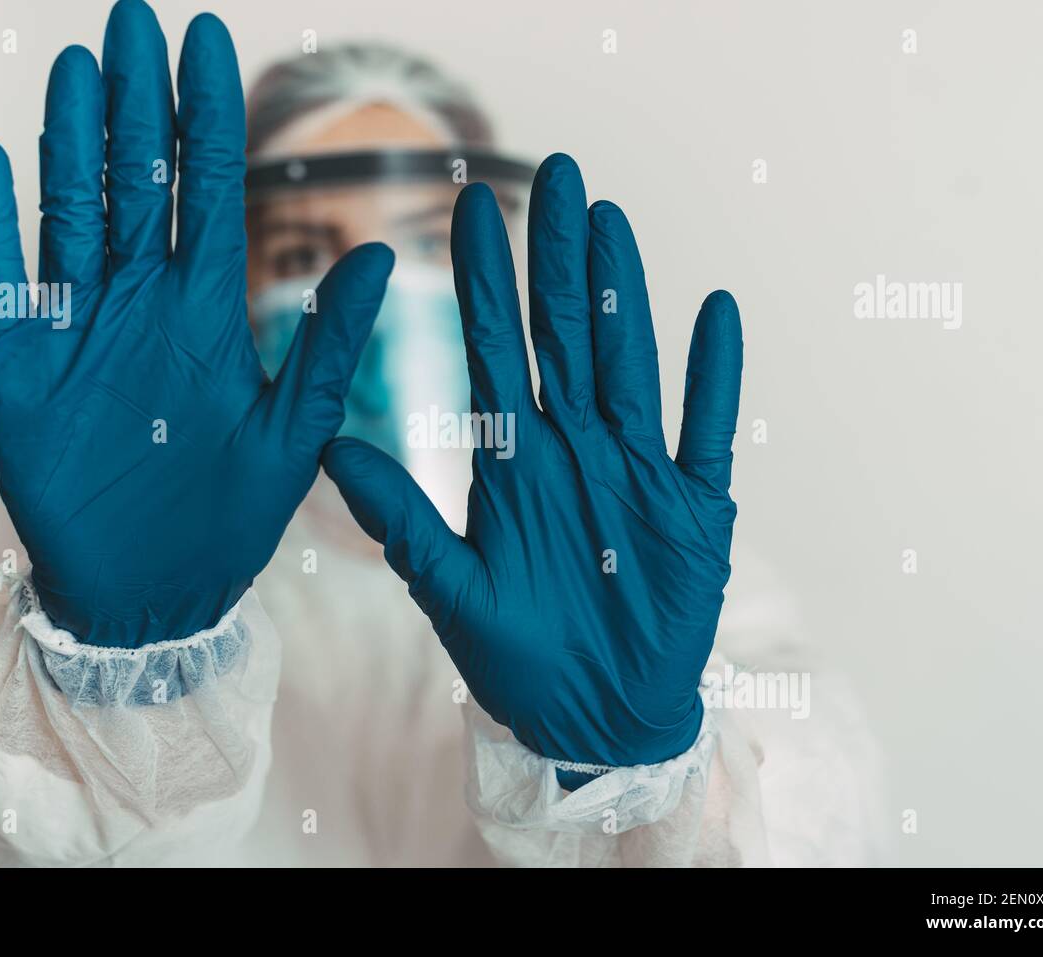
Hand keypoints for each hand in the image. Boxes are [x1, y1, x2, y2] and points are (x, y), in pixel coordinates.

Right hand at [0, 0, 391, 646]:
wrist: (155, 591)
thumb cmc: (231, 518)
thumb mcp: (297, 434)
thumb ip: (329, 346)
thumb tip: (384, 256)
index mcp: (212, 315)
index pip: (212, 192)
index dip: (208, 117)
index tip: (207, 39)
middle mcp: (146, 307)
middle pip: (139, 184)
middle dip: (135, 103)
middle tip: (130, 19)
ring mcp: (82, 332)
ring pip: (73, 215)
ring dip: (71, 142)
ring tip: (74, 69)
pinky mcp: (21, 370)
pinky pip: (5, 285)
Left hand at [322, 154, 742, 771]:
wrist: (593, 719)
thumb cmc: (518, 658)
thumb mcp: (449, 589)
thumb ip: (399, 519)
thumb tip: (329, 450)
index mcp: (512, 460)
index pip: (495, 349)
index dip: (486, 278)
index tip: (470, 204)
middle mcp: (572, 448)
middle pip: (564, 334)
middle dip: (557, 255)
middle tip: (556, 174)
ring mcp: (635, 470)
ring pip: (629, 362)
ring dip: (623, 294)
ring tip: (613, 222)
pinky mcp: (692, 507)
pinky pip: (705, 430)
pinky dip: (712, 378)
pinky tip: (713, 314)